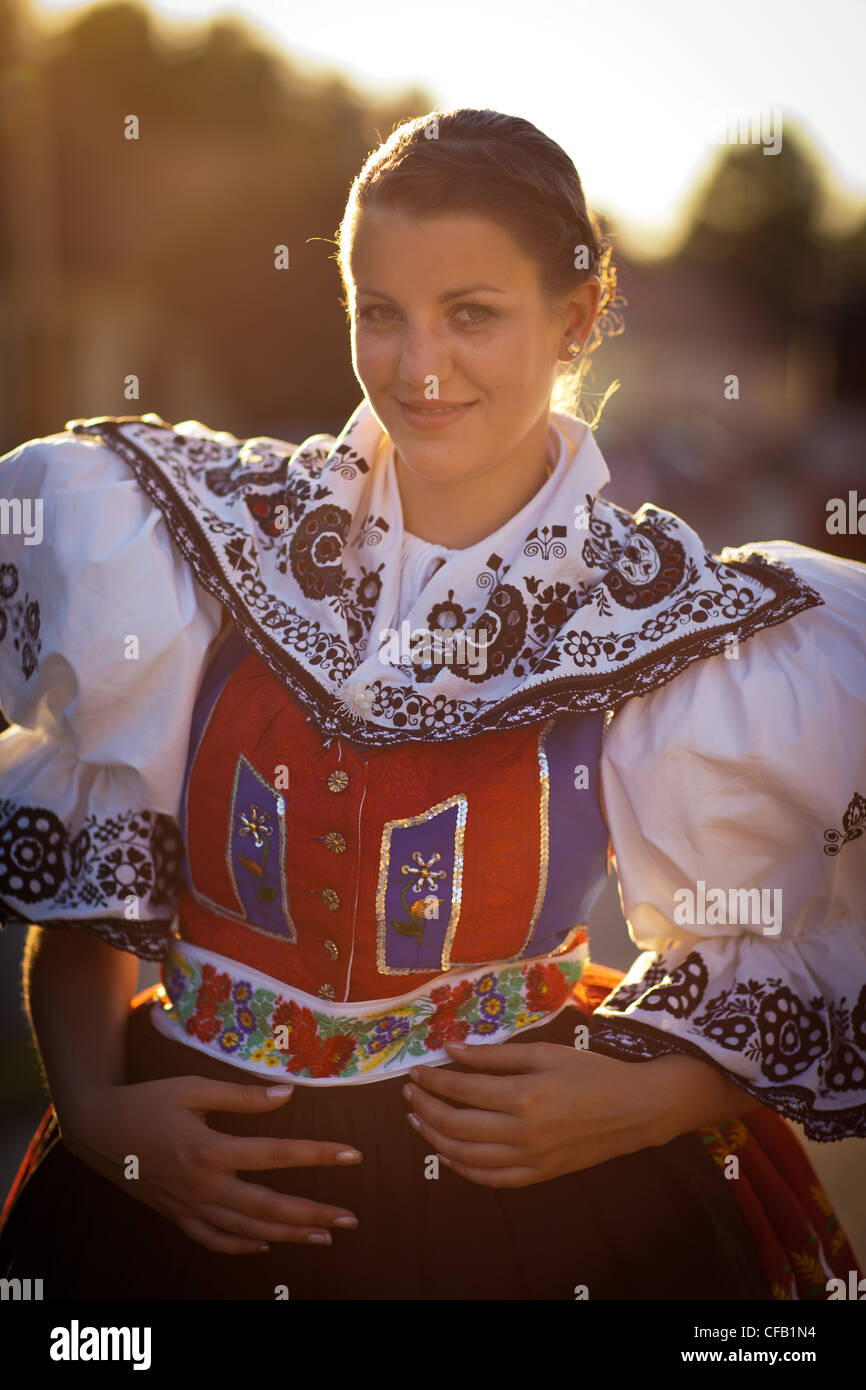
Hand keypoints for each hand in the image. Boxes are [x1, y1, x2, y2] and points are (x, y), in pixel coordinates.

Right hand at [56, 1075, 362, 1253]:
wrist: (96, 1129)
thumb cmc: (147, 1101)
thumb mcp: (193, 1088)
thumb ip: (243, 1095)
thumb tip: (289, 1095)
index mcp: (210, 1150)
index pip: (278, 1155)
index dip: (319, 1155)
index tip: (353, 1156)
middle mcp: (203, 1186)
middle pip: (269, 1207)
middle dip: (313, 1214)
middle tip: (350, 1219)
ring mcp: (189, 1207)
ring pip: (247, 1231)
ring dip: (289, 1235)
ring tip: (323, 1237)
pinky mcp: (176, 1216)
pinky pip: (214, 1241)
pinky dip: (242, 1248)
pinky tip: (266, 1245)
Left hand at [402, 1039, 667, 1186]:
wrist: (635, 1108)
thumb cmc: (590, 1072)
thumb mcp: (544, 1052)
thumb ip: (494, 1055)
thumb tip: (451, 1050)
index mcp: (523, 1095)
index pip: (461, 1089)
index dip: (433, 1080)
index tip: (416, 1071)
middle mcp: (522, 1132)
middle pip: (455, 1125)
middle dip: (425, 1108)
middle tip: (409, 1093)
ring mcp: (530, 1159)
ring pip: (466, 1157)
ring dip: (434, 1139)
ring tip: (417, 1121)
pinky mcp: (539, 1176)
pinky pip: (491, 1179)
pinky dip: (464, 1169)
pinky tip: (449, 1155)